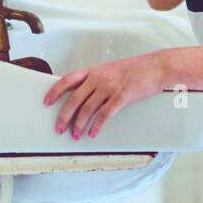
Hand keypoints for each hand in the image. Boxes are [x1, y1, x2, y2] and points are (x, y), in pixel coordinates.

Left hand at [43, 52, 167, 140]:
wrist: (157, 67)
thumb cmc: (136, 69)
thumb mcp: (112, 70)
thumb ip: (97, 80)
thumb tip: (84, 95)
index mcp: (95, 70)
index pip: (68, 79)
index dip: (55, 91)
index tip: (46, 101)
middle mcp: (99, 77)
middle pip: (74, 99)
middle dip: (64, 116)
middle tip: (59, 128)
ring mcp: (110, 86)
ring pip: (87, 109)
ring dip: (79, 125)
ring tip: (75, 135)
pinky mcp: (122, 96)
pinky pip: (104, 114)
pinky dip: (97, 126)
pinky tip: (93, 133)